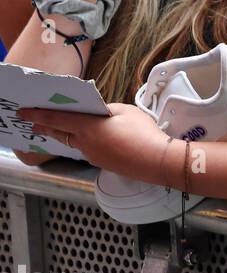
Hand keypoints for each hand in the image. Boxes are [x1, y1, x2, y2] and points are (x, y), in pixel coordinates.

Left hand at [20, 103, 169, 177]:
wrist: (156, 161)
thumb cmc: (143, 134)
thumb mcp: (126, 111)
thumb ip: (107, 109)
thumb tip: (99, 112)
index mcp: (88, 127)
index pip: (56, 118)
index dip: (38, 115)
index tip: (24, 112)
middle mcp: (85, 143)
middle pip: (59, 133)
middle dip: (45, 127)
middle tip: (34, 124)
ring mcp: (92, 155)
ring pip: (73, 142)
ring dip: (65, 134)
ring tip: (63, 129)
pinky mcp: (102, 163)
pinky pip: (87, 149)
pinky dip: (83, 142)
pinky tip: (94, 139)